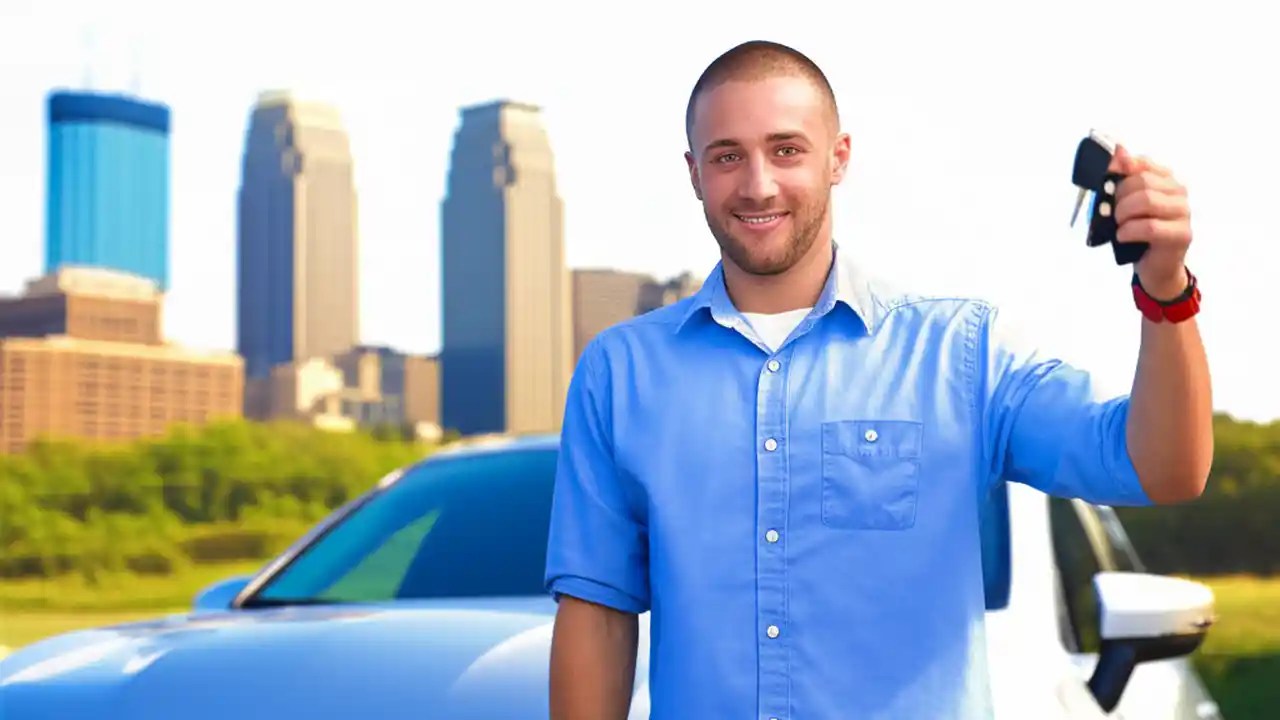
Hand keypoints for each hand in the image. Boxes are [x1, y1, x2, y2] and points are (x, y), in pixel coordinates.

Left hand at [1109, 145, 1192, 298]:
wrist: (1155, 268)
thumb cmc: (1138, 234)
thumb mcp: (1124, 204)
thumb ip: (1121, 177)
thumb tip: (1118, 149)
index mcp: (1166, 179)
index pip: (1142, 163)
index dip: (1121, 171)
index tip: (1108, 182)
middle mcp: (1179, 191)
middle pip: (1142, 182)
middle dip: (1119, 198)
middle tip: (1112, 214)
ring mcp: (1184, 212)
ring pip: (1147, 200)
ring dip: (1123, 215)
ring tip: (1119, 225)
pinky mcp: (1182, 234)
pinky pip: (1149, 227)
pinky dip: (1129, 231)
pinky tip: (1123, 237)